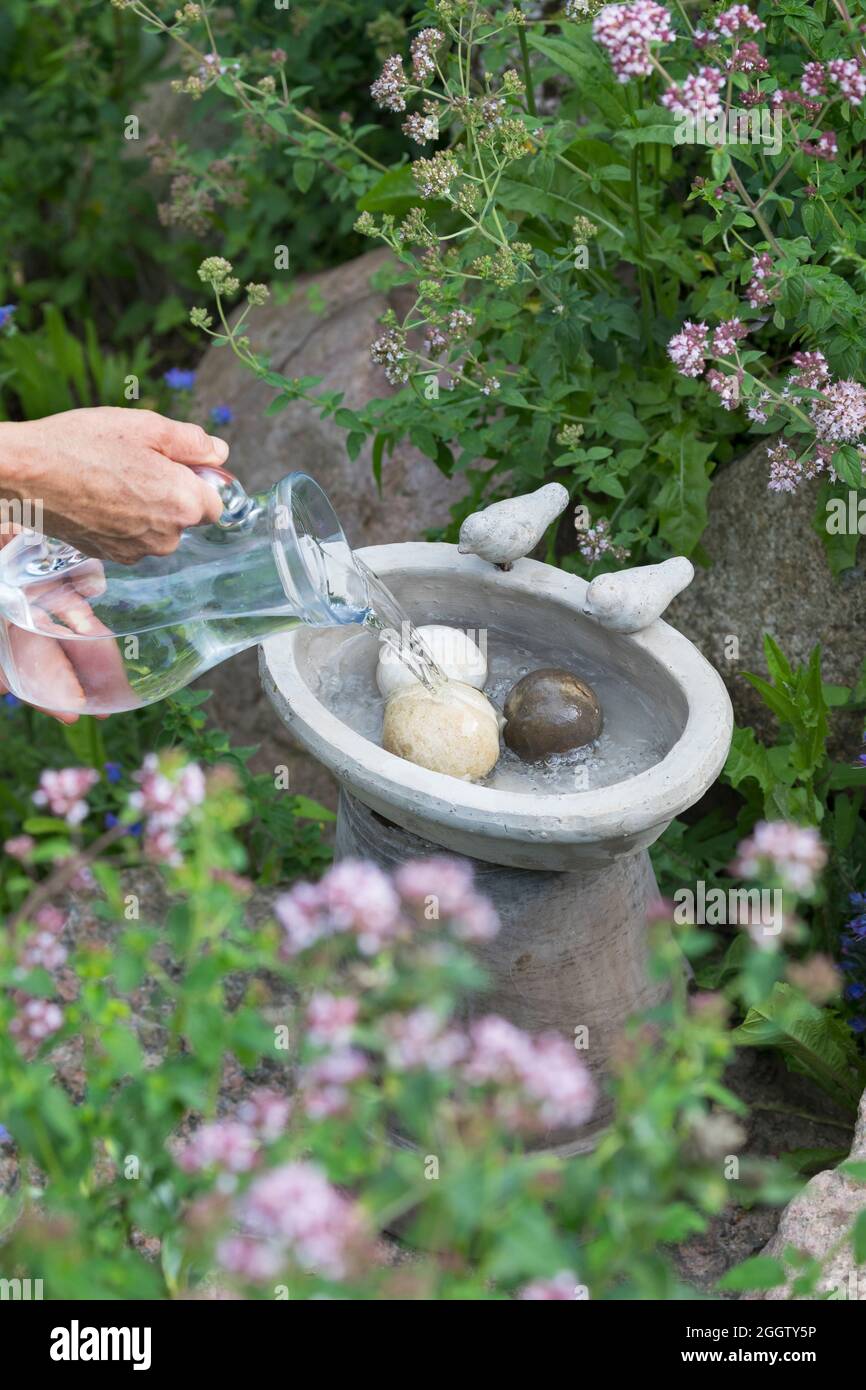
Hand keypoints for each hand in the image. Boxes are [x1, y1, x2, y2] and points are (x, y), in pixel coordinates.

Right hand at [0, 406, 228, 562]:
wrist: (27, 473)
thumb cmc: (84, 444)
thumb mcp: (146, 427)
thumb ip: (192, 442)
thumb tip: (219, 453)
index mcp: (184, 503)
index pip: (216, 503)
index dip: (200, 481)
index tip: (177, 464)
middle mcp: (167, 536)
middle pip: (186, 517)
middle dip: (172, 494)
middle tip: (136, 464)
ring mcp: (138, 551)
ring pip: (158, 529)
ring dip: (146, 509)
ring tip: (112, 480)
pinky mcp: (111, 557)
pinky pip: (132, 539)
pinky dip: (123, 522)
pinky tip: (98, 498)